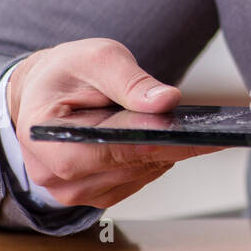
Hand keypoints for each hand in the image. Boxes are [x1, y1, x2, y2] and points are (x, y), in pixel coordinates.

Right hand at [7, 38, 224, 208]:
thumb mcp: (98, 59)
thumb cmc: (68, 71)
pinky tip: (175, 140)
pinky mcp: (96, 191)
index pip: (98, 152)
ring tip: (194, 130)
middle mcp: (52, 174)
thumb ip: (131, 81)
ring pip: (135, 176)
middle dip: (167, 146)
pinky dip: (158, 159)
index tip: (183, 134)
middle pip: (122, 168)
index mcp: (42, 136)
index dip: (143, 145)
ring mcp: (73, 188)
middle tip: (208, 130)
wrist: (50, 88)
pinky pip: (137, 179)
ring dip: (166, 154)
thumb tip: (166, 101)